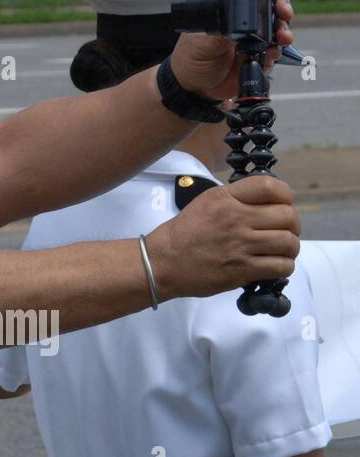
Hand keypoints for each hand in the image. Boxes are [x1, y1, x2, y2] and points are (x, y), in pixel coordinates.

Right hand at [145, 175, 299, 300]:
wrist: (163, 262)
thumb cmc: (184, 232)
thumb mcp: (206, 203)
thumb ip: (236, 199)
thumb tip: (268, 202)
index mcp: (224, 198)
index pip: (271, 187)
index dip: (285, 196)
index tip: (281, 206)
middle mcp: (234, 218)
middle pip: (287, 216)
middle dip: (292, 226)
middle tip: (284, 232)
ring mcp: (239, 244)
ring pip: (288, 242)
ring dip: (290, 248)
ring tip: (280, 251)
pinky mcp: (242, 269)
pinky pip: (281, 266)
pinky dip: (284, 266)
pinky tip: (274, 265)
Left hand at [169, 0, 294, 100]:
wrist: (196, 88)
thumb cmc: (190, 59)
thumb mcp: (201, 42)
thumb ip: (221, 31)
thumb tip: (240, 22)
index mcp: (222, 6)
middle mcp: (239, 16)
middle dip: (279, 2)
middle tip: (283, 11)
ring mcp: (252, 33)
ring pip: (276, 22)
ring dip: (283, 29)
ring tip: (281, 37)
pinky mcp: (259, 51)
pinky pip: (276, 47)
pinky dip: (277, 50)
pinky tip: (271, 54)